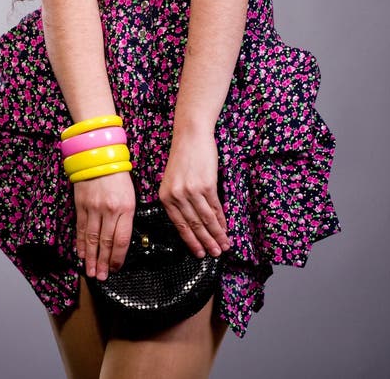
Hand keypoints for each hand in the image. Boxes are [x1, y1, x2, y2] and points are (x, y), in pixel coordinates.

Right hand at [73, 170, 134, 280]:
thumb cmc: (118, 175)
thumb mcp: (130, 195)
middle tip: (101, 277)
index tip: (116, 269)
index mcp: (126, 208)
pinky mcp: (81, 205)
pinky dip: (80, 244)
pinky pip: (80, 229)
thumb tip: (122, 239)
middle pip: (106, 243)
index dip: (118, 258)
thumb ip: (126, 216)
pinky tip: (81, 254)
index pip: (122, 240)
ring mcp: (93, 208)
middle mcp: (109, 210)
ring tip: (91, 272)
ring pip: (91, 239)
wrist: (99, 155)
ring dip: (91, 258)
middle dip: (103, 263)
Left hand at [158, 127, 230, 257]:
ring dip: (216, 234)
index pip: (179, 225)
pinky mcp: (206, 184)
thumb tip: (194, 222)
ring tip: (223, 245)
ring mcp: (191, 190)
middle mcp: (176, 195)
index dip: (191, 241)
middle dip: (205, 242)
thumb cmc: (184, 156)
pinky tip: (225, 228)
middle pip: (193, 225)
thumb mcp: (174, 180)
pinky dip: (221, 220)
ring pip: (205, 219)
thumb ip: (179, 200)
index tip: (199, 253)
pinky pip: (215, 207)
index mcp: (165, 196)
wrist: (191, 134)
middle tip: (215, 254)